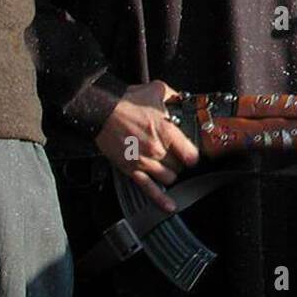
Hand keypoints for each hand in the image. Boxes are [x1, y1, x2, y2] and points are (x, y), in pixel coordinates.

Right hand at [94, 80, 198, 211]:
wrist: (102, 110)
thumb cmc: (127, 100)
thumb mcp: (157, 90)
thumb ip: (174, 95)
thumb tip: (184, 97)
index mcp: (167, 131)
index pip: (191, 155)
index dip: (194, 155)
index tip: (193, 154)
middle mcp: (157, 149)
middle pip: (180, 167)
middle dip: (180, 162)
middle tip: (177, 156)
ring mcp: (144, 162)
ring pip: (168, 178)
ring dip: (171, 174)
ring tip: (168, 166)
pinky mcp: (131, 169)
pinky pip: (149, 189)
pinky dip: (160, 199)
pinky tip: (169, 206)